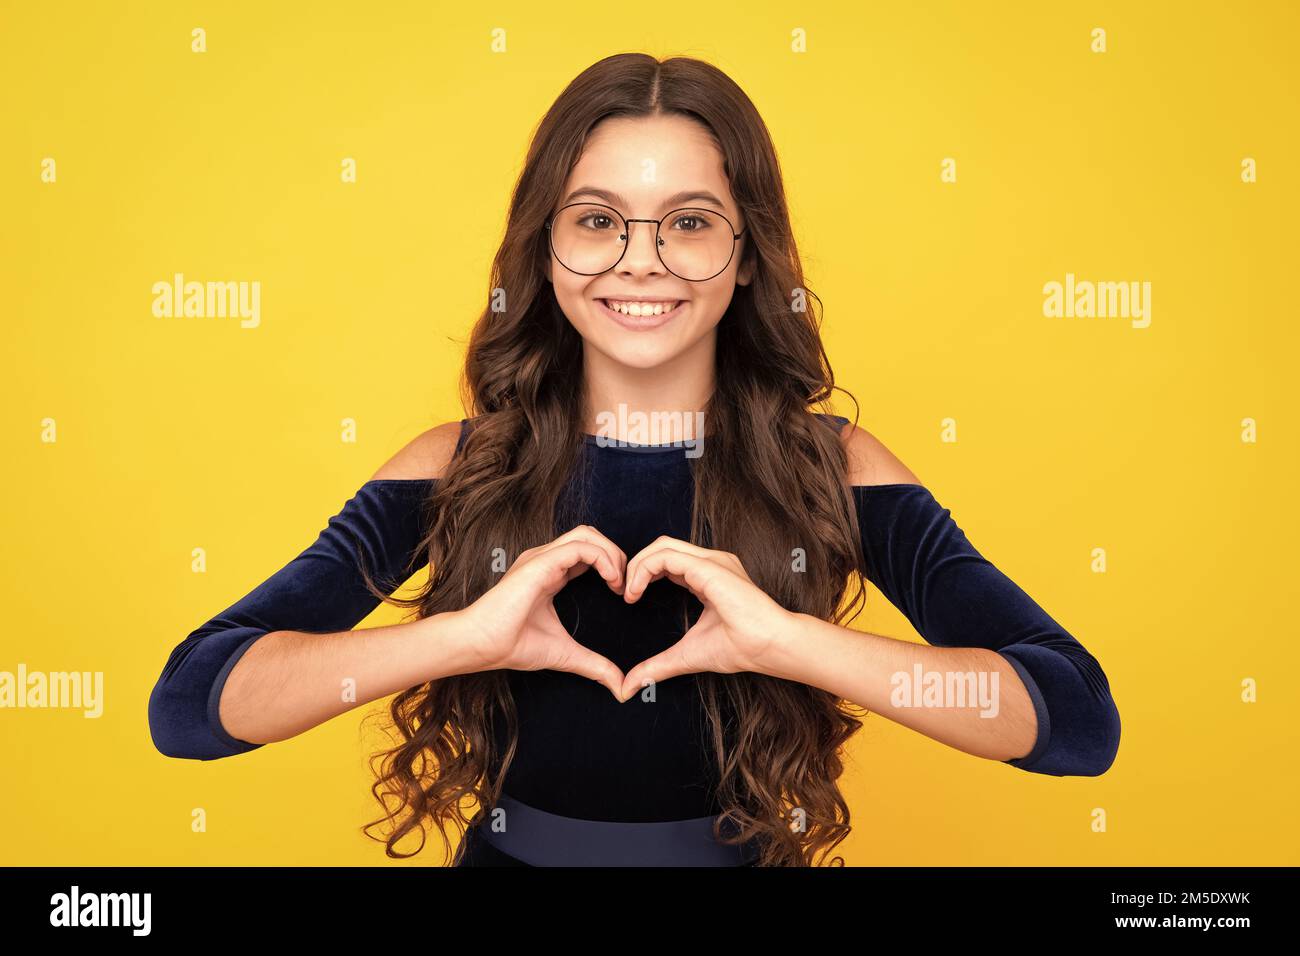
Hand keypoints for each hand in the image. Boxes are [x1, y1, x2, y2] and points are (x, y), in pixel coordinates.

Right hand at [451, 525, 627, 700]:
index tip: (622, 593)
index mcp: (550, 573)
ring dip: (611, 553)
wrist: (482, 645)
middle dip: (614, 554)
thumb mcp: (565, 654)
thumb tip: (620, 688)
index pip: (587, 553)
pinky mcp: (540, 562)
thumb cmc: (513, 646)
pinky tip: (611, 581)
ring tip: (619, 581)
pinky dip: (602, 558)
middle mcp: (546, 560)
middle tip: (625, 585)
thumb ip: (594, 666)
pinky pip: (580, 547)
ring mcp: (542, 558)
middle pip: (590, 536)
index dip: (610, 566)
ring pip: (587, 535)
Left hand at [617, 536, 795, 701]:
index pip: (668, 560)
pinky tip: (636, 592)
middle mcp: (710, 563)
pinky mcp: (708, 567)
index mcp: (708, 577)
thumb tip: (628, 688)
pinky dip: (644, 569)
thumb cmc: (740, 648)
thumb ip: (657, 667)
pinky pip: (666, 556)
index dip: (644, 574)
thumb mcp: (686, 655)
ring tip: (628, 593)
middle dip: (636, 565)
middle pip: (662, 546)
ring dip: (637, 565)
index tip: (630, 600)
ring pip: (662, 546)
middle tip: (623, 593)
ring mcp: (711, 561)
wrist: (769, 647)